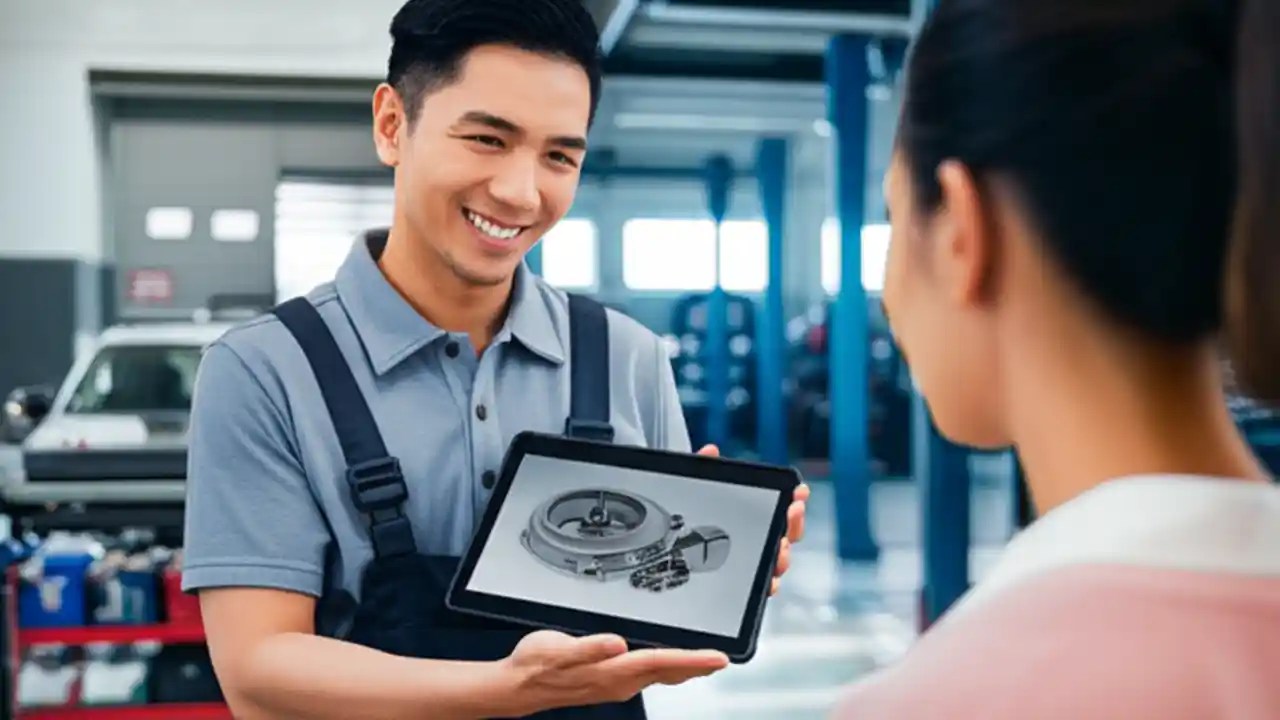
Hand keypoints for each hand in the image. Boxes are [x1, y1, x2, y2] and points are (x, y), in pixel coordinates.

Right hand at [500, 630, 728, 715]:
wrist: (518, 686)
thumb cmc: (537, 665)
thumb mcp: (558, 650)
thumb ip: (589, 647)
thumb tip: (617, 644)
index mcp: (613, 671)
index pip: (662, 662)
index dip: (692, 659)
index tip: (717, 658)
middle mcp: (619, 681)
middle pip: (668, 671)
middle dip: (697, 665)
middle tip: (723, 659)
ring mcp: (616, 684)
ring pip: (660, 675)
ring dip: (684, 668)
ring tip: (705, 662)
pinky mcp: (609, 681)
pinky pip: (647, 675)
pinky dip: (666, 668)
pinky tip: (669, 664)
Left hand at [695, 445, 808, 596]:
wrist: (662, 556)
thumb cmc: (685, 521)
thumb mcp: (692, 492)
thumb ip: (702, 471)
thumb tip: (710, 451)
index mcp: (751, 521)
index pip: (781, 512)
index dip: (794, 501)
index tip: (799, 491)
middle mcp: (755, 545)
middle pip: (787, 537)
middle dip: (794, 524)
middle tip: (792, 511)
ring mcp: (749, 567)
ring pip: (777, 564)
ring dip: (784, 555)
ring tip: (780, 547)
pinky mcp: (740, 589)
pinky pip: (760, 591)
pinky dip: (768, 586)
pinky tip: (768, 580)